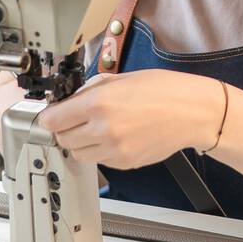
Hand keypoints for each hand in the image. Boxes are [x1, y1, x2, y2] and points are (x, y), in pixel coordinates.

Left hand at [37, 69, 224, 167]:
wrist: (193, 113)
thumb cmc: (166, 91)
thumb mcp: (122, 78)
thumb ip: (92, 90)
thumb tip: (71, 100)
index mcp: (100, 103)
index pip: (53, 120)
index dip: (49, 117)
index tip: (50, 115)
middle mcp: (103, 129)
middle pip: (63, 139)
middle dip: (64, 129)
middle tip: (74, 120)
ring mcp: (114, 150)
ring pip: (78, 154)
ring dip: (80, 142)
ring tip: (96, 128)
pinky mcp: (125, 163)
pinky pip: (99, 160)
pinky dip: (100, 150)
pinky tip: (115, 136)